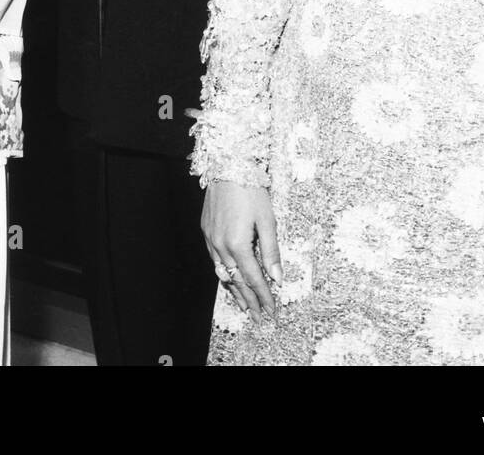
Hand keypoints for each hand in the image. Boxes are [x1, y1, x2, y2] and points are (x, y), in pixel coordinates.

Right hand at [201, 182, 280, 322]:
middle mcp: (220, 245)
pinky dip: (224, 274)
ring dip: (235, 291)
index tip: (272, 312)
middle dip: (249, 301)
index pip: (253, 279)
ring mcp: (210, 238)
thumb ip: (271, 251)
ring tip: (245, 306)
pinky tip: (229, 279)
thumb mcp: (267, 219)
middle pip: (237, 281)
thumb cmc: (249, 190)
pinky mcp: (206, 230)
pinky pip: (214, 260)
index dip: (264, 297)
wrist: (227, 165)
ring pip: (223, 273)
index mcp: (237, 244)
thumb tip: (277, 277)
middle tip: (259, 318)